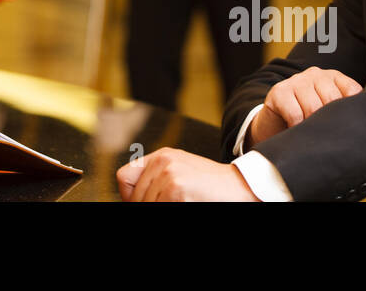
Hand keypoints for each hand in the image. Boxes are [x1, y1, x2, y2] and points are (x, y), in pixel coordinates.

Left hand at [116, 148, 258, 200]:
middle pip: (134, 198)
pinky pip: (160, 208)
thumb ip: (157, 178)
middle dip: (147, 206)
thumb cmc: (213, 185)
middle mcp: (162, 162)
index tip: (140, 202)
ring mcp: (168, 175)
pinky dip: (171, 209)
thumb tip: (133, 198)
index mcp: (161, 156)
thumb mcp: (180, 172)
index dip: (130, 196)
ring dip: (161, 208)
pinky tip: (187, 204)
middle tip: (168, 203)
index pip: (124, 177)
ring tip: (182, 203)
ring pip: (145, 204)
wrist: (241, 186)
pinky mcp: (176, 191)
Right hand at [247, 66, 362, 147]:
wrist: (275, 122)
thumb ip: (346, 110)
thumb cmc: (309, 118)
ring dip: (312, 125)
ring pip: (313, 107)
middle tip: (326, 132)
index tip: (347, 125)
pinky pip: (295, 113)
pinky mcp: (279, 91)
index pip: (352, 90)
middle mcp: (316, 74)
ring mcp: (296, 80)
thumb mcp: (329, 111)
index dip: (351, 111)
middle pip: (332, 100)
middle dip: (330, 120)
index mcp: (333, 77)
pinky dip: (297, 126)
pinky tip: (296, 129)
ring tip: (311, 132)